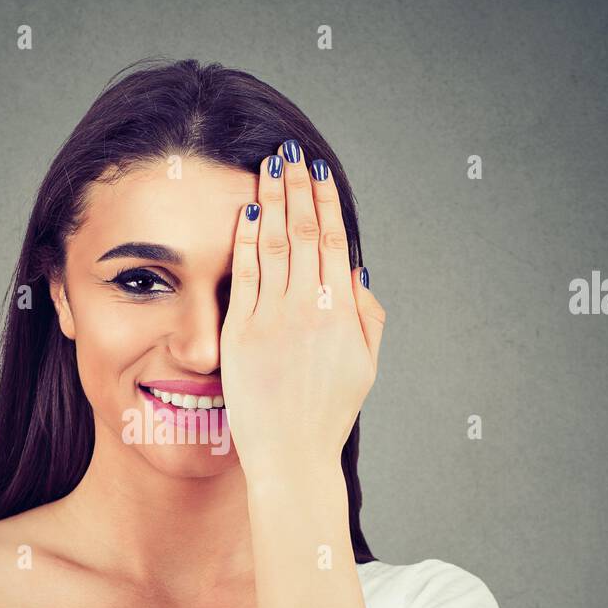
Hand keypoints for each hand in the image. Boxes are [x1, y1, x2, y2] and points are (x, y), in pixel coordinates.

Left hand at [219, 139, 386, 484]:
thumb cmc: (327, 417)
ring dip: (273, 200)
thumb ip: (365, 316)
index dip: (326, 202)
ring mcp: (273, 320)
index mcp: (342, 314)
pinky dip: (247, 241)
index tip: (319, 171)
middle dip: (297, 187)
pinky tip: (247, 211)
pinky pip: (245, 276)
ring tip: (269, 165)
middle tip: (290, 150)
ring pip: (275, 245)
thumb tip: (355, 269)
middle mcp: (309, 310)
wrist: (292, 457)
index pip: (333, 242)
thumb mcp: (364, 367)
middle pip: (305, 232)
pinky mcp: (242, 334)